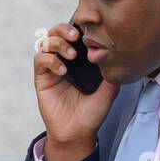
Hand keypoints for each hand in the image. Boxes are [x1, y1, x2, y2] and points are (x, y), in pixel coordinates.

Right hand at [34, 21, 118, 160]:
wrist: (78, 132)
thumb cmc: (92, 112)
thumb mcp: (109, 90)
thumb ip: (112, 71)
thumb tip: (119, 55)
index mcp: (80, 59)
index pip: (75, 34)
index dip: (79, 27)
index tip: (90, 30)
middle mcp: (64, 59)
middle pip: (57, 31)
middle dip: (65, 29)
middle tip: (76, 36)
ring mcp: (52, 67)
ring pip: (46, 41)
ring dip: (58, 43)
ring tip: (72, 56)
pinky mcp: (42, 78)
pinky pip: (40, 60)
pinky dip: (50, 60)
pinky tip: (63, 70)